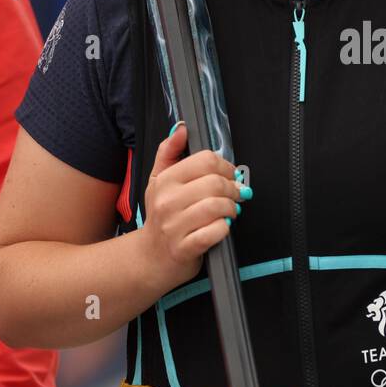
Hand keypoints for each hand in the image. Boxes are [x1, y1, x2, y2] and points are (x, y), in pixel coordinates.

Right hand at [138, 122, 243, 291]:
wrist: (150, 258)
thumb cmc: (161, 217)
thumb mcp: (159, 181)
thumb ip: (170, 152)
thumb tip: (181, 128)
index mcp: (165, 180)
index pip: (206, 160)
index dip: (225, 167)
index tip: (229, 175)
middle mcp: (167, 201)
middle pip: (215, 183)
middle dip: (233, 189)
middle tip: (235, 195)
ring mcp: (174, 226)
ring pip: (217, 206)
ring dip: (231, 209)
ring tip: (229, 212)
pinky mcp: (184, 248)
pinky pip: (216, 232)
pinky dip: (224, 229)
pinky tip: (220, 228)